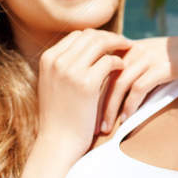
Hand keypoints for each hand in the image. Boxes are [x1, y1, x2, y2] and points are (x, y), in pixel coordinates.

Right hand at [33, 29, 133, 159]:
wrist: (57, 142)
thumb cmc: (59, 117)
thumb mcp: (54, 85)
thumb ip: (64, 67)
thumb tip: (84, 52)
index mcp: (48, 58)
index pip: (76, 35)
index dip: (95, 36)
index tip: (109, 42)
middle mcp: (57, 60)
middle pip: (89, 35)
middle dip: (109, 37)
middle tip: (124, 43)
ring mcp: (70, 71)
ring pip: (100, 44)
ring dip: (117, 45)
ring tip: (129, 50)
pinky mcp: (87, 83)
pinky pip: (109, 61)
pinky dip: (119, 62)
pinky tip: (124, 68)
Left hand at [96, 32, 177, 135]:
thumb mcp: (152, 61)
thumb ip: (136, 73)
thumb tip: (121, 100)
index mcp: (127, 48)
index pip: (100, 68)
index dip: (91, 90)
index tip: (86, 111)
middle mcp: (132, 50)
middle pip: (105, 78)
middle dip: (97, 104)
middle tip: (92, 125)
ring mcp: (145, 57)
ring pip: (119, 85)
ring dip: (110, 108)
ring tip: (106, 127)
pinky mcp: (159, 67)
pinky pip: (139, 88)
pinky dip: (130, 105)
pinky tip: (127, 119)